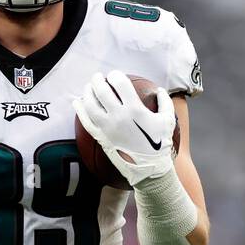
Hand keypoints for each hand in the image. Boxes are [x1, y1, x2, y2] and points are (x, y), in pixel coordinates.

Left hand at [72, 71, 176, 186]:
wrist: (149, 169)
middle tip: (98, 77)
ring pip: (90, 104)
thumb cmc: (160, 145)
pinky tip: (77, 102)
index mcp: (135, 109)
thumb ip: (165, 102)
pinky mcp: (101, 138)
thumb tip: (160, 90)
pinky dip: (79, 110)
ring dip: (87, 92)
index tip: (115, 76)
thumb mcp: (168, 121)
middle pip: (102, 91)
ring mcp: (108, 128)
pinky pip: (86, 121)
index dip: (115, 76)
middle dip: (98, 80)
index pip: (120, 83)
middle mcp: (119, 116)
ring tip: (88, 87)